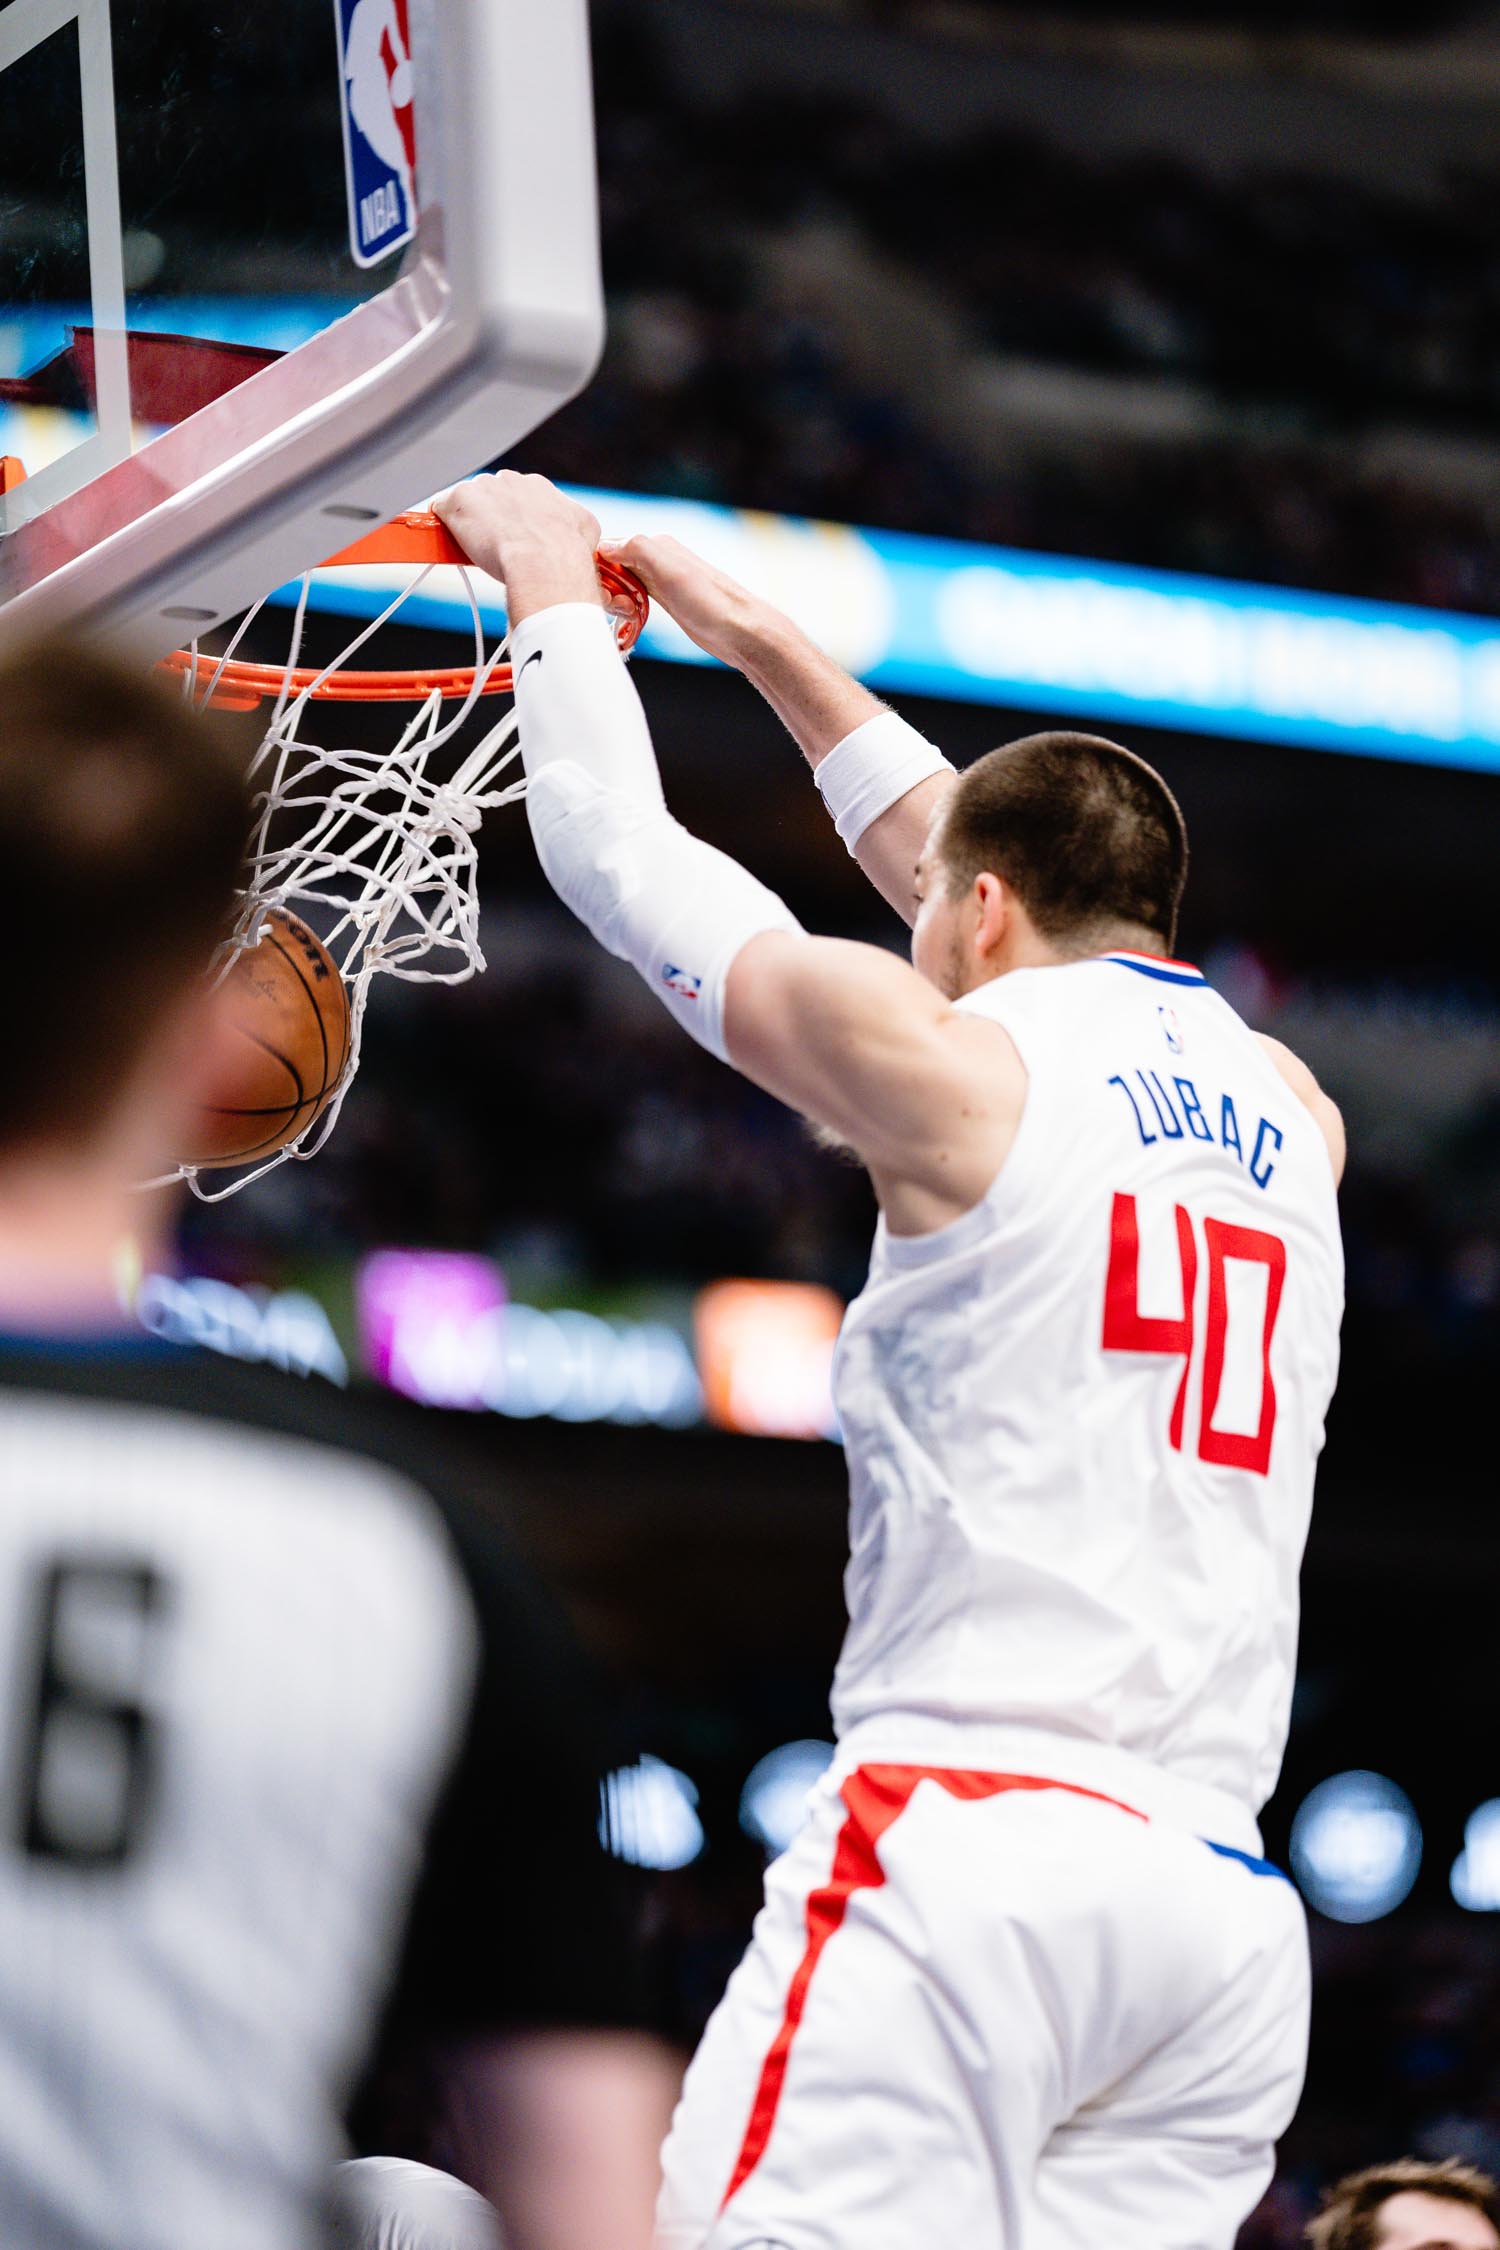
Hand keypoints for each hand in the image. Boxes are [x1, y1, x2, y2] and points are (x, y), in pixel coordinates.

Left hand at [433, 472, 601, 622]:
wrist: (544, 561)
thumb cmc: (566, 551)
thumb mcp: (585, 528)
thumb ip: (573, 520)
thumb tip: (575, 531)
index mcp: (537, 486)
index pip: (517, 498)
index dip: (514, 520)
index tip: (514, 538)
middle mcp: (508, 480)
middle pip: (490, 498)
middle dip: (490, 519)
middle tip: (496, 546)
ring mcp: (480, 488)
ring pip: (467, 505)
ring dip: (469, 523)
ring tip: (477, 550)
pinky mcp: (456, 501)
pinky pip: (442, 510)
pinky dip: (444, 526)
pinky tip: (452, 543)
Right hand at [601, 533, 767, 667]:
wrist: (741, 632)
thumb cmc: (710, 602)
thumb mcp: (671, 570)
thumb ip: (638, 550)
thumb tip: (605, 546)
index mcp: (657, 545)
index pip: (609, 546)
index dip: (596, 568)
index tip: (601, 591)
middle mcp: (658, 559)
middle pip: (612, 566)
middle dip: (604, 587)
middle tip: (616, 608)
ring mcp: (662, 581)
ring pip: (621, 584)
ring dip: (614, 600)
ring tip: (625, 616)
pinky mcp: (667, 601)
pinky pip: (634, 598)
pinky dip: (625, 608)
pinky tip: (628, 621)